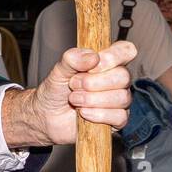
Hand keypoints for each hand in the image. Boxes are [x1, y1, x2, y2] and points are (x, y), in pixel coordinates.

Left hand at [2, 41, 136, 147]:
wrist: (46, 117)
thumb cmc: (55, 92)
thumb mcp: (58, 71)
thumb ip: (72, 59)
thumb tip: (93, 56)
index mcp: (106, 63)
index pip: (126, 51)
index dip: (113, 56)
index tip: (93, 64)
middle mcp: (116, 80)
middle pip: (123, 76)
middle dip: (93, 82)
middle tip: (73, 85)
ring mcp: (118, 100)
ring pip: (122, 97)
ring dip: (92, 99)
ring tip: (74, 99)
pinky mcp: (116, 120)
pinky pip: (119, 116)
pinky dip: (98, 114)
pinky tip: (83, 113)